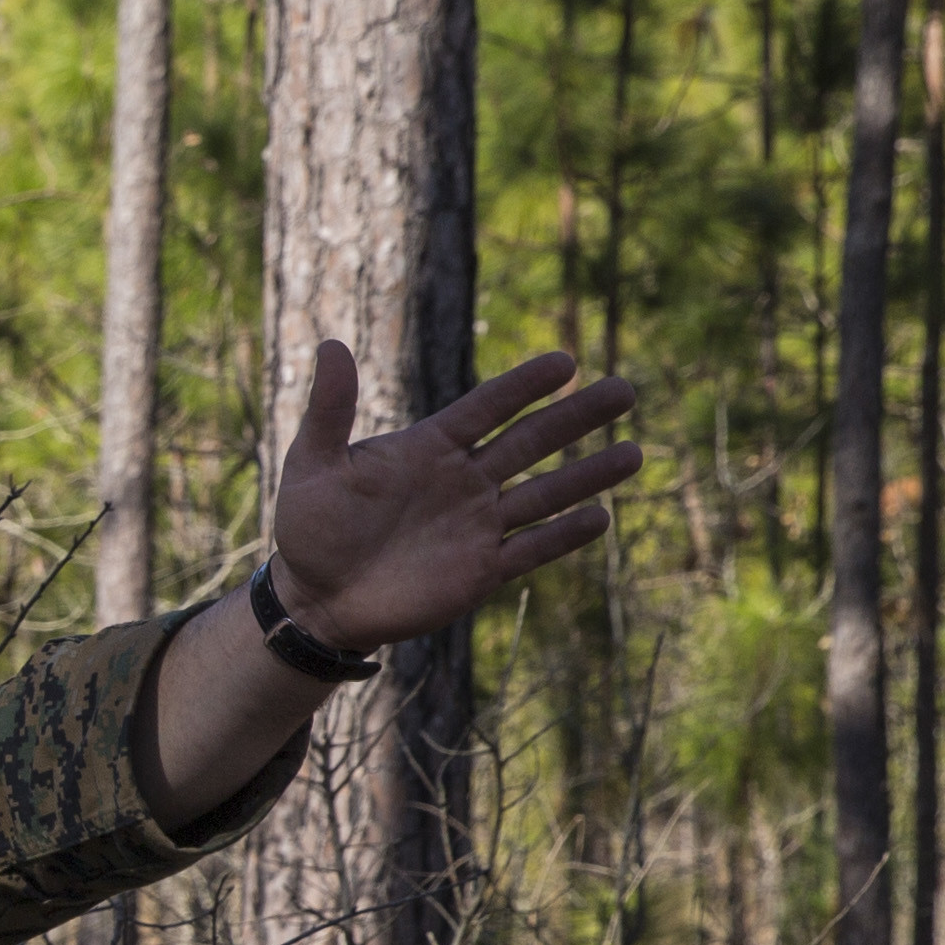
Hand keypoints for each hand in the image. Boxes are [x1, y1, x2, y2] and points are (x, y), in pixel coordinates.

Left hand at [267, 343, 639, 654]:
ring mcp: (476, 526)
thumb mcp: (312, 466)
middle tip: (625, 391)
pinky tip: (599, 517)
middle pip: (530, 441)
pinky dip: (563, 536)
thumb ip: (329, 411)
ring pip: (543, 494)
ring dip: (588, 475)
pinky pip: (530, 549)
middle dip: (577, 417)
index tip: (564, 361)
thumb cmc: (309, 529)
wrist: (314, 599)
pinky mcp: (480, 571)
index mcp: (429, 448)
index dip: (523, 385)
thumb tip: (330, 345)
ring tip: (635, 452)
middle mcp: (463, 481)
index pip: (486, 407)